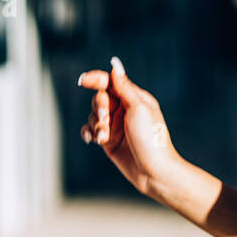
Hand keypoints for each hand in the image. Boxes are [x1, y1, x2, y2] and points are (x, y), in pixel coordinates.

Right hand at [77, 57, 180, 197]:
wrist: (153, 170)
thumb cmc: (151, 139)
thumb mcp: (138, 109)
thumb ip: (123, 87)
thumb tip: (115, 65)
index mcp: (136, 98)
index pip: (112, 82)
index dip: (97, 79)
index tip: (83, 81)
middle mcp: (125, 109)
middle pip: (100, 98)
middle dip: (99, 107)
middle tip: (105, 119)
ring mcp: (116, 125)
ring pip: (93, 115)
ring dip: (95, 124)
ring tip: (103, 137)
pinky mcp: (109, 140)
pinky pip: (91, 129)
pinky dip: (89, 132)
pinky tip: (92, 139)